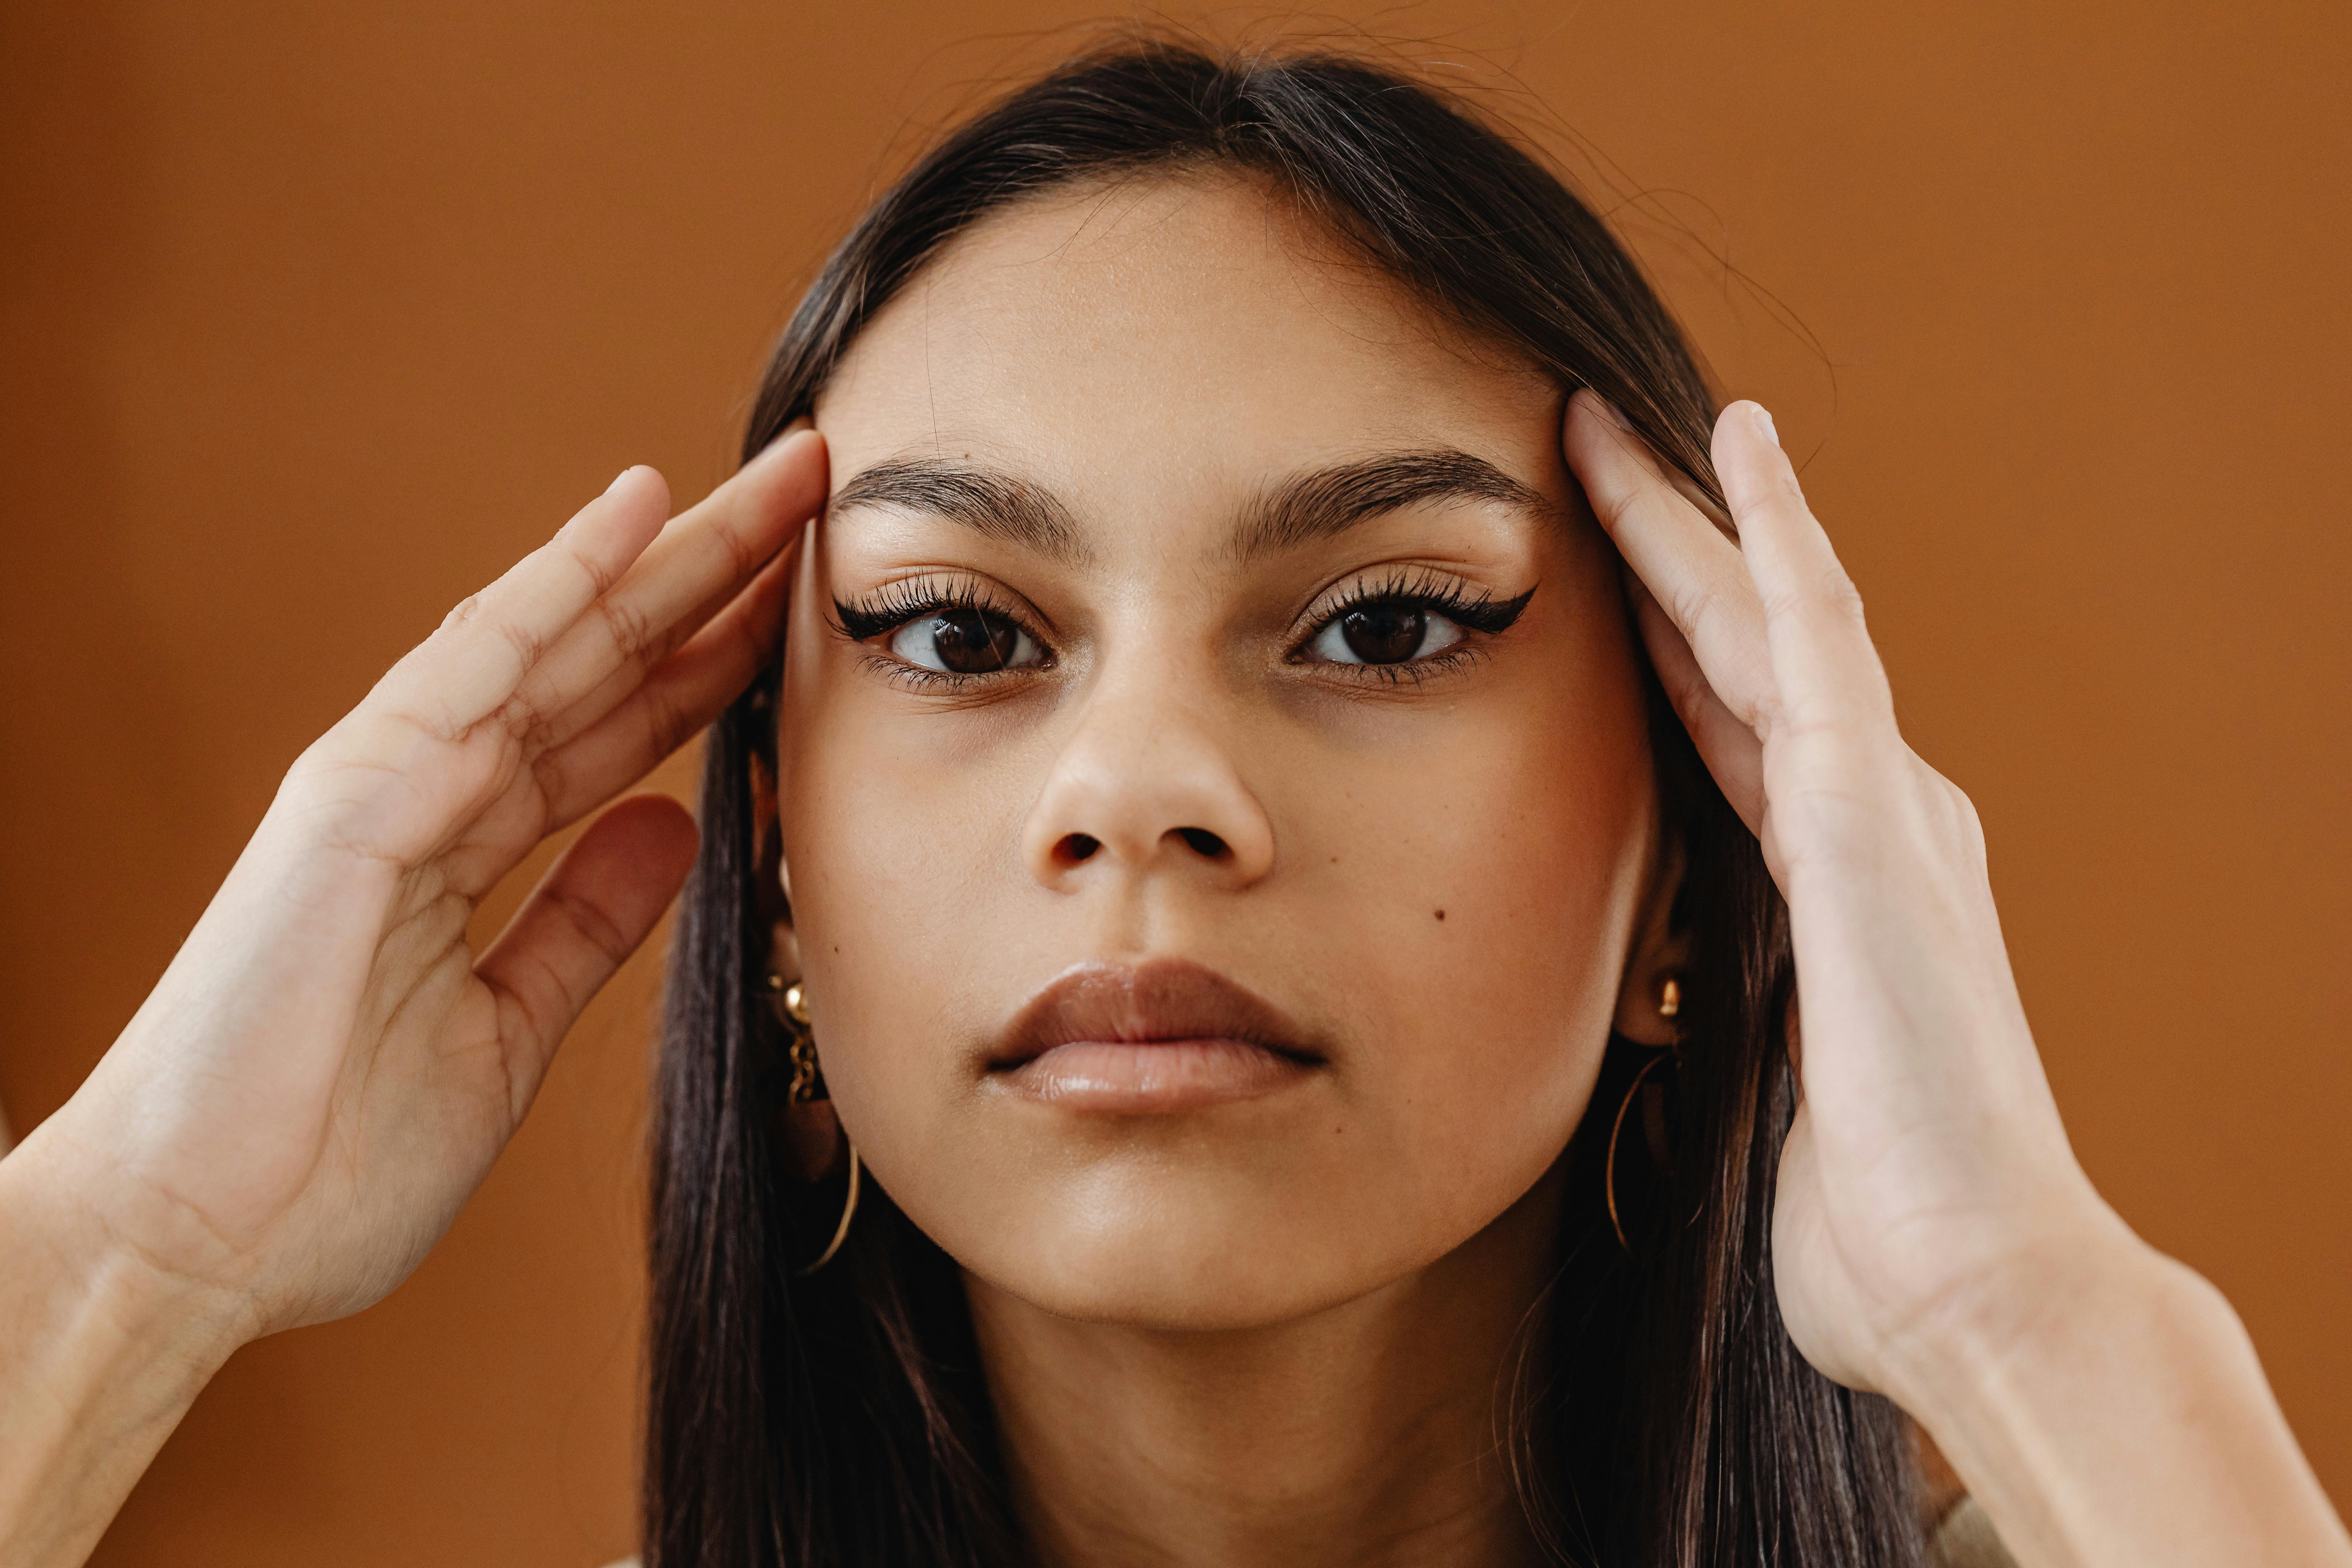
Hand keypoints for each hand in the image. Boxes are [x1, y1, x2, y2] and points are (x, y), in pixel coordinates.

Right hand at [23, 431, 824, 1340]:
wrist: (199, 1245)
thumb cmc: (326, 1162)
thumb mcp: (507, 1031)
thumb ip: (581, 925)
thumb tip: (670, 831)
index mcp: (468, 852)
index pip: (620, 729)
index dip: (715, 662)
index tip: (806, 608)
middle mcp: (433, 794)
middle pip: (604, 661)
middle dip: (714, 579)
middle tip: (814, 494)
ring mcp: (390, 784)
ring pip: (557, 637)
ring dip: (665, 552)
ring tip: (768, 477)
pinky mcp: (353, 796)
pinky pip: (473, 666)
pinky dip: (555, 584)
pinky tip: (635, 512)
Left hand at [1560, 393, 2121, 1398]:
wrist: (1966, 1280)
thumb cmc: (1867, 1213)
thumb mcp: (1761, 1075)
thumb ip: (1724, 1011)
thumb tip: (1662, 1008)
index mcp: (1827, 881)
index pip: (1723, 722)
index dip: (1660, 633)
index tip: (1590, 563)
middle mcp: (1862, 823)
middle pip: (1737, 646)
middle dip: (1660, 545)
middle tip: (1581, 449)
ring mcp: (1880, 810)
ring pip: (1766, 616)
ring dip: (1691, 516)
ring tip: (1613, 426)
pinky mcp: (1872, 819)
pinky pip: (1816, 640)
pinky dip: (1776, 541)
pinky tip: (1735, 451)